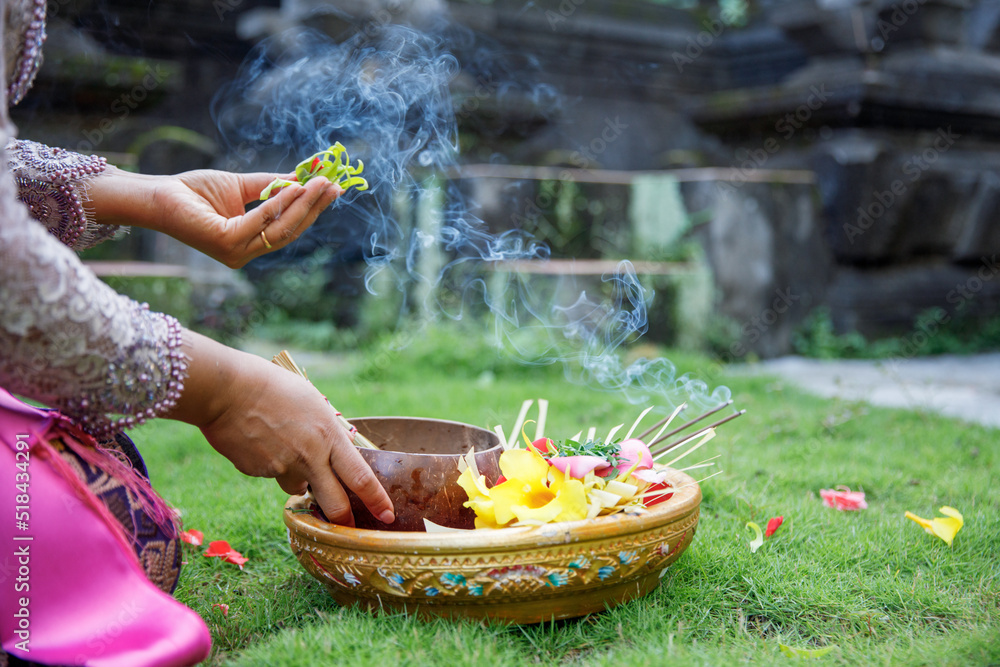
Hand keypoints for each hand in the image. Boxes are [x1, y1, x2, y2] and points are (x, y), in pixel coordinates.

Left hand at [88, 166, 343, 267]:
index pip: (289, 228)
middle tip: (333, 185)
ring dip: (303, 204)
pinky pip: (260, 221)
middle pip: (290, 231)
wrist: (158, 195)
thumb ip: (271, 187)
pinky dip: (278, 203)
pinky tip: (293, 187)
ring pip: (280, 229)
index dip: (312, 209)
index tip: (332, 188)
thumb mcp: (241, 187)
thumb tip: (302, 179)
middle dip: (314, 207)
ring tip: (319, 183)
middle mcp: (245, 253)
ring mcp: (237, 252)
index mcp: (250, 243)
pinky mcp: (226, 243)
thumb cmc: (193, 192)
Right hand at [167, 330, 394, 526]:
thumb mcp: (313, 404)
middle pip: (335, 504)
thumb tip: (335, 452)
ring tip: (282, 445)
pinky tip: (258, 441)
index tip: (387, 516)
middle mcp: (310, 457)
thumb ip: (326, 432)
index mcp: (329, 436)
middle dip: (344, 519)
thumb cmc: (274, 387)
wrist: (228, 389)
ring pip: (298, 487)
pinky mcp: (258, 473)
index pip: (360, 477)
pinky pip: (271, 475)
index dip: (377, 500)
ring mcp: (282, 468)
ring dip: (298, 478)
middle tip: (348, 525)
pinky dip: (269, 464)